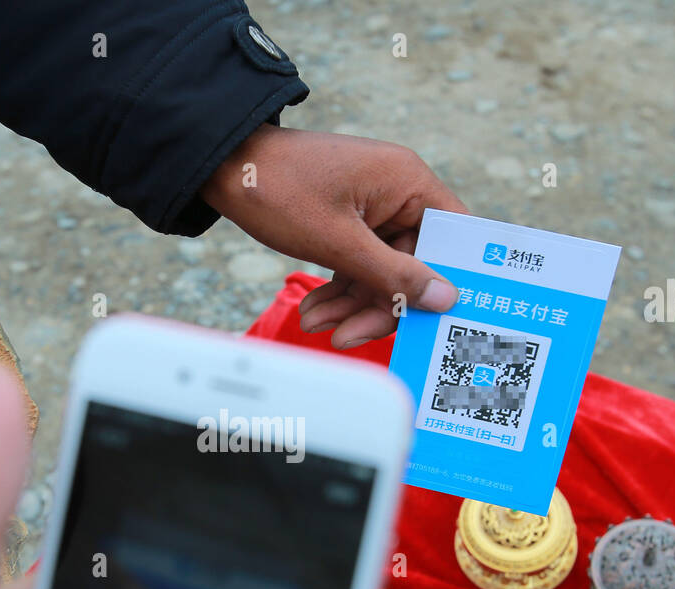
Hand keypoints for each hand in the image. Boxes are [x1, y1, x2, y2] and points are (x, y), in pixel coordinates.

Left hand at [201, 125, 468, 349]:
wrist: (223, 167)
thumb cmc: (279, 190)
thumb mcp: (337, 243)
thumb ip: (393, 275)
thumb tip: (445, 298)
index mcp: (408, 182)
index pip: (452, 238)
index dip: (449, 278)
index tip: (438, 319)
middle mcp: (397, 191)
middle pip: (411, 264)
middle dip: (379, 304)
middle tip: (348, 336)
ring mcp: (372, 207)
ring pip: (380, 271)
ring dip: (351, 304)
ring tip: (314, 325)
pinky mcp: (349, 220)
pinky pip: (357, 263)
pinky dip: (338, 290)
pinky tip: (315, 312)